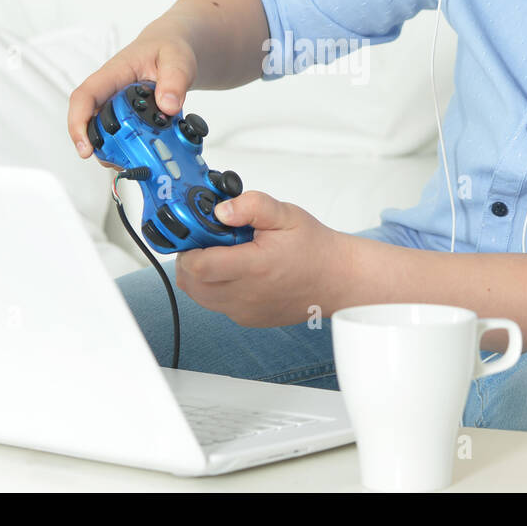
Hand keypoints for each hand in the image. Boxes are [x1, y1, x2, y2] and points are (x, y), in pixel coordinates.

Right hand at [66, 19, 197, 165]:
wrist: (174, 50)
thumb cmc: (169, 48)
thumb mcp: (177, 58)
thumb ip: (175, 79)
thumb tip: (168, 106)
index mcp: (113, 74)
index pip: (84, 97)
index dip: (78, 124)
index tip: (85, 148)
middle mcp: (109, 93)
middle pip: (92, 125)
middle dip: (105, 147)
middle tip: (128, 159)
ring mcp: (116, 107)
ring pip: (107, 136)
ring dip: (123, 151)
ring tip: (146, 156)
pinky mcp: (127, 119)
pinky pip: (125, 138)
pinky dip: (138, 148)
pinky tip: (155, 149)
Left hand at [174, 190, 351, 327]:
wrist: (337, 279)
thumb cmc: (313, 248)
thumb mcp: (286, 214)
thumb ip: (251, 206)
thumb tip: (221, 210)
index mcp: (254, 267)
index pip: (199, 266)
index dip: (189, 246)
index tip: (197, 231)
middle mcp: (246, 295)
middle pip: (191, 283)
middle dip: (190, 259)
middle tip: (207, 240)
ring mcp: (245, 311)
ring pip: (199, 296)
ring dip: (199, 274)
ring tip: (222, 253)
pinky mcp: (247, 319)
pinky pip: (216, 304)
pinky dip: (215, 287)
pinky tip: (235, 270)